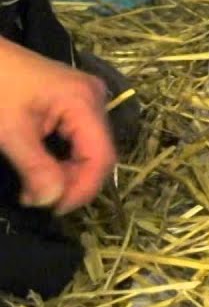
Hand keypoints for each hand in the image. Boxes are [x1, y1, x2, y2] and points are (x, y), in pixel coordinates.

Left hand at [0, 38, 115, 212]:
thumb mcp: (9, 130)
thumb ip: (35, 168)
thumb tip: (52, 202)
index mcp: (84, 101)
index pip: (101, 156)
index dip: (83, 188)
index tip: (54, 208)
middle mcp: (95, 98)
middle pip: (99, 153)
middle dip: (73, 182)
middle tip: (40, 199)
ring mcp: (87, 98)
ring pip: (91, 148)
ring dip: (68, 173)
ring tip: (38, 186)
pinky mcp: (75, 100)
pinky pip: (80, 137)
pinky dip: (64, 158)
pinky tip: (44, 167)